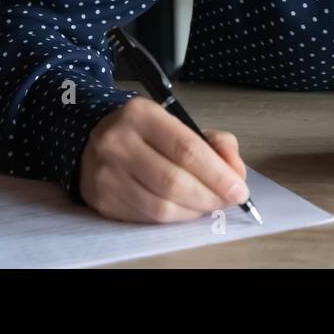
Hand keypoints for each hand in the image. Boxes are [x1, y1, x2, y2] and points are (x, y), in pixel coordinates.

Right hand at [78, 96, 249, 222]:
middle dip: (210, 196)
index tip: (239, 189)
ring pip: (161, 206)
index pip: (186, 149)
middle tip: (229, 200)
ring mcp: (107, 173)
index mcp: (142, 115)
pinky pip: (148, 217)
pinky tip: (186, 209)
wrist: (94, 139)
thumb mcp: (178, 121)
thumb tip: (235, 172)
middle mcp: (118, 143)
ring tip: (209, 204)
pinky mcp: (103, 199)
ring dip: (194, 211)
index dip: (217, 174)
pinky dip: (175, 218)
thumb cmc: (146, 132)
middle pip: (174, 181)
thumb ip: (214, 142)